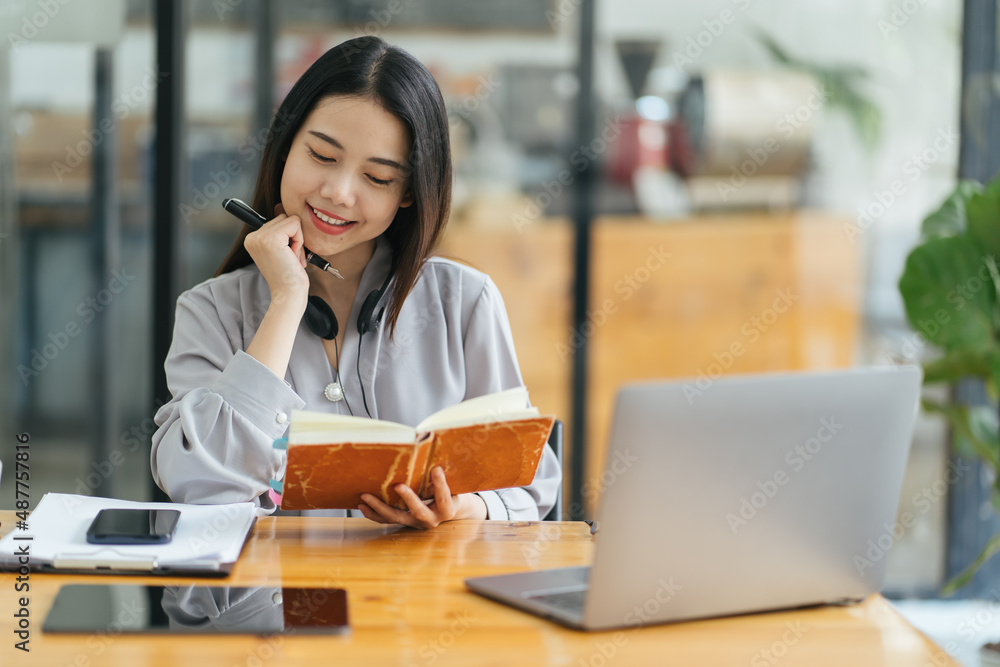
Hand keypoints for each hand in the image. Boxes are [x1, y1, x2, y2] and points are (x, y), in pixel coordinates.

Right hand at [242, 204, 309, 312]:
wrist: (289, 294)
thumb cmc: (290, 275)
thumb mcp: (284, 248)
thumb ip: (281, 228)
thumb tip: (280, 206)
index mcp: (253, 239)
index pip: (278, 221)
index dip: (289, 237)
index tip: (286, 256)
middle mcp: (252, 237)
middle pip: (284, 217)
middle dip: (294, 237)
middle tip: (290, 258)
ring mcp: (260, 237)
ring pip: (291, 220)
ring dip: (298, 239)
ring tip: (291, 258)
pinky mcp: (271, 239)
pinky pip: (295, 225)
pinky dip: (300, 240)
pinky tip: (293, 256)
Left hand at [358, 467, 487, 528]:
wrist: (449, 510)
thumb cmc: (451, 491)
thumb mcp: (453, 484)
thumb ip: (443, 474)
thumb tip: (432, 446)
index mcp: (446, 509)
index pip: (443, 498)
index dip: (440, 484)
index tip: (436, 469)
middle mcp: (430, 519)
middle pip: (418, 511)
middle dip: (408, 498)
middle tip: (398, 485)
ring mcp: (415, 523)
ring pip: (396, 517)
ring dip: (380, 507)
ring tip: (365, 496)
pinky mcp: (404, 522)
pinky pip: (386, 520)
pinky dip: (373, 513)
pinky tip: (362, 505)